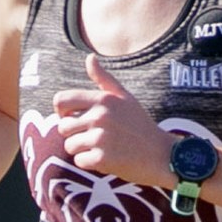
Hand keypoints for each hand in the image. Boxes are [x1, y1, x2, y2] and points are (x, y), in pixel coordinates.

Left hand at [52, 54, 174, 184]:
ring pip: (69, 145)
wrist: (161, 155)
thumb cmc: (140, 125)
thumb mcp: (125, 97)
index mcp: (103, 100)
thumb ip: (104, 79)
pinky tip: (106, 158)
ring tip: (102, 147)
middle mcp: (100, 116)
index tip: (73, 118)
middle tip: (94, 137)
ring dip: (82, 150)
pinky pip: (79, 161)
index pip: (61, 100)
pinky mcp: (102, 159)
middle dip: (73, 134)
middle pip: (63, 127)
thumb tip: (90, 57)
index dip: (62, 112)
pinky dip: (89, 163)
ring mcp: (100, 138)